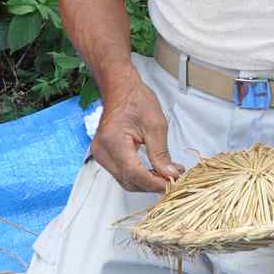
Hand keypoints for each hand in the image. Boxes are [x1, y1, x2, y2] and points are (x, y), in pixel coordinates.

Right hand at [91, 73, 182, 192]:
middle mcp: (103, 151)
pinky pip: (121, 173)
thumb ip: (161, 153)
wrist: (120, 89)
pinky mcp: (104, 156)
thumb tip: (169, 174)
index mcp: (113, 142)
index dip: (155, 183)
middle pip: (129, 181)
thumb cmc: (135, 100)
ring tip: (164, 175)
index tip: (171, 183)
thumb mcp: (156, 125)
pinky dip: (138, 176)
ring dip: (146, 182)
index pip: (135, 174)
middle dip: (152, 184)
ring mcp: (101, 155)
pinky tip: (152, 171)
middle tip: (172, 179)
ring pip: (125, 181)